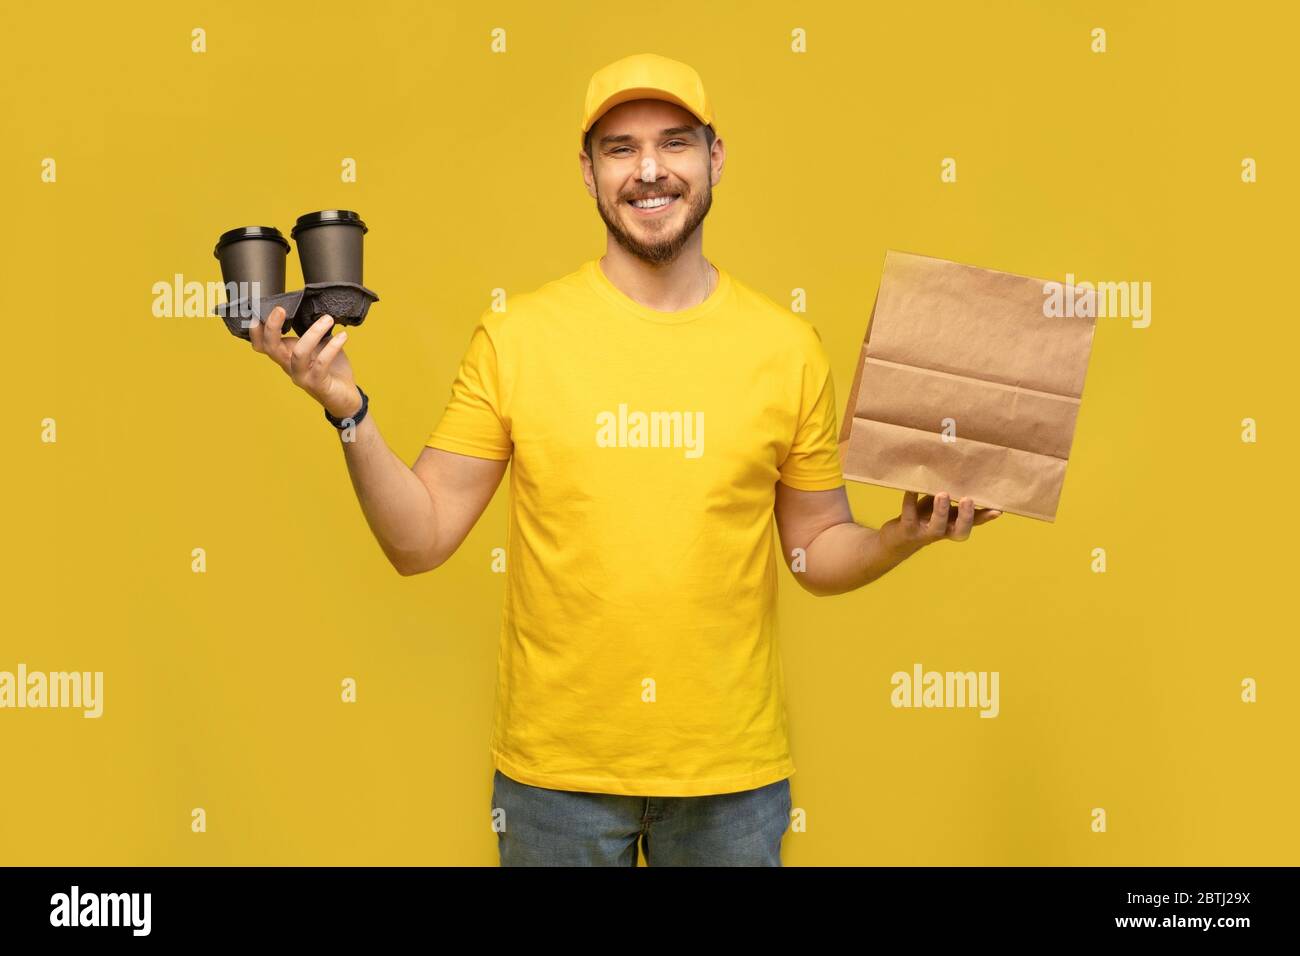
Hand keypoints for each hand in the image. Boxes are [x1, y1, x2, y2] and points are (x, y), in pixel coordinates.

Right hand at [248, 306, 360, 418]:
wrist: (345, 397)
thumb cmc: (331, 369)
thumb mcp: (319, 345)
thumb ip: (311, 330)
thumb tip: (315, 306)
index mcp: (285, 355)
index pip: (261, 344)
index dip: (254, 330)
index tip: (256, 310)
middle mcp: (289, 366)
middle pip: (270, 347)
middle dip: (272, 327)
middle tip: (281, 309)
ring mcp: (301, 376)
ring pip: (298, 353)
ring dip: (313, 333)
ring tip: (328, 319)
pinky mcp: (317, 384)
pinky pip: (321, 364)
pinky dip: (332, 348)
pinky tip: (342, 337)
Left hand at [882, 490, 1001, 552]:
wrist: (896, 540)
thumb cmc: (923, 517)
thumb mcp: (938, 506)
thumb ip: (950, 494)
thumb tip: (960, 469)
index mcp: (953, 525)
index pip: (974, 523)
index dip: (985, 518)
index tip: (998, 509)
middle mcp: (943, 532)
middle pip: (960, 532)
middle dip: (966, 517)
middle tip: (968, 499)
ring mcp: (925, 533)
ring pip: (937, 527)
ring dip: (941, 511)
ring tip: (943, 494)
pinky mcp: (906, 531)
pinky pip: (909, 516)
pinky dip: (910, 501)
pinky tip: (911, 487)